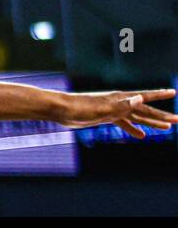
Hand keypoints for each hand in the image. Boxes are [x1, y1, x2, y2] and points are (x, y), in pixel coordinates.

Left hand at [52, 87, 175, 137]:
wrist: (61, 110)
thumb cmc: (80, 107)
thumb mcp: (103, 108)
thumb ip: (122, 105)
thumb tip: (140, 98)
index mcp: (120, 98)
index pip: (144, 97)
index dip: (159, 95)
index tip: (173, 92)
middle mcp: (118, 103)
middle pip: (144, 109)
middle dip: (161, 115)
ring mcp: (112, 110)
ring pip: (136, 117)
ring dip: (151, 122)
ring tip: (167, 128)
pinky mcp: (105, 117)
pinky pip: (124, 124)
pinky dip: (133, 129)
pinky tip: (141, 136)